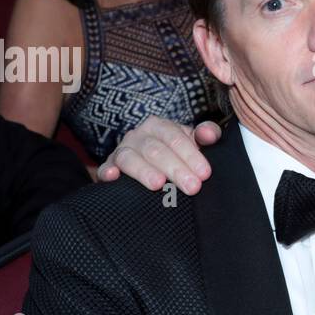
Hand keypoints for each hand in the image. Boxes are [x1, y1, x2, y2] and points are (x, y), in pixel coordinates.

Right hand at [96, 116, 222, 192]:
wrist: (154, 162)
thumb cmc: (177, 152)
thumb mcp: (193, 141)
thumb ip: (206, 134)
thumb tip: (209, 135)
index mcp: (159, 126)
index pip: (175, 138)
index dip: (191, 155)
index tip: (205, 173)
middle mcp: (138, 136)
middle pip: (155, 150)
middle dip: (175, 169)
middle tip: (192, 187)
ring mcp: (122, 151)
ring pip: (130, 158)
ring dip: (144, 171)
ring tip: (158, 184)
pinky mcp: (109, 166)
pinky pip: (104, 167)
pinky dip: (107, 171)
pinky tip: (113, 177)